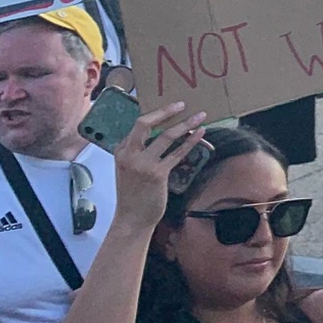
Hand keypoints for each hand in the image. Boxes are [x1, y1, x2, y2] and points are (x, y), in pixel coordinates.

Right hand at [111, 103, 206, 229]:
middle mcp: (129, 154)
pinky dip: (191, 141)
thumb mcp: (129, 168)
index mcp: (121, 150)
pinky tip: (200, 134)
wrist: (132, 218)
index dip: (156, 113)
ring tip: (200, 116)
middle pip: (145, 124)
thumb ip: (139, 152)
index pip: (138, 125)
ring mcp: (142, 164)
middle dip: (166, 111)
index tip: (171, 106)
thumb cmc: (134, 193)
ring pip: (166, 136)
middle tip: (183, 104)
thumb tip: (160, 134)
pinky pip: (177, 153)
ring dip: (186, 125)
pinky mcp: (157, 174)